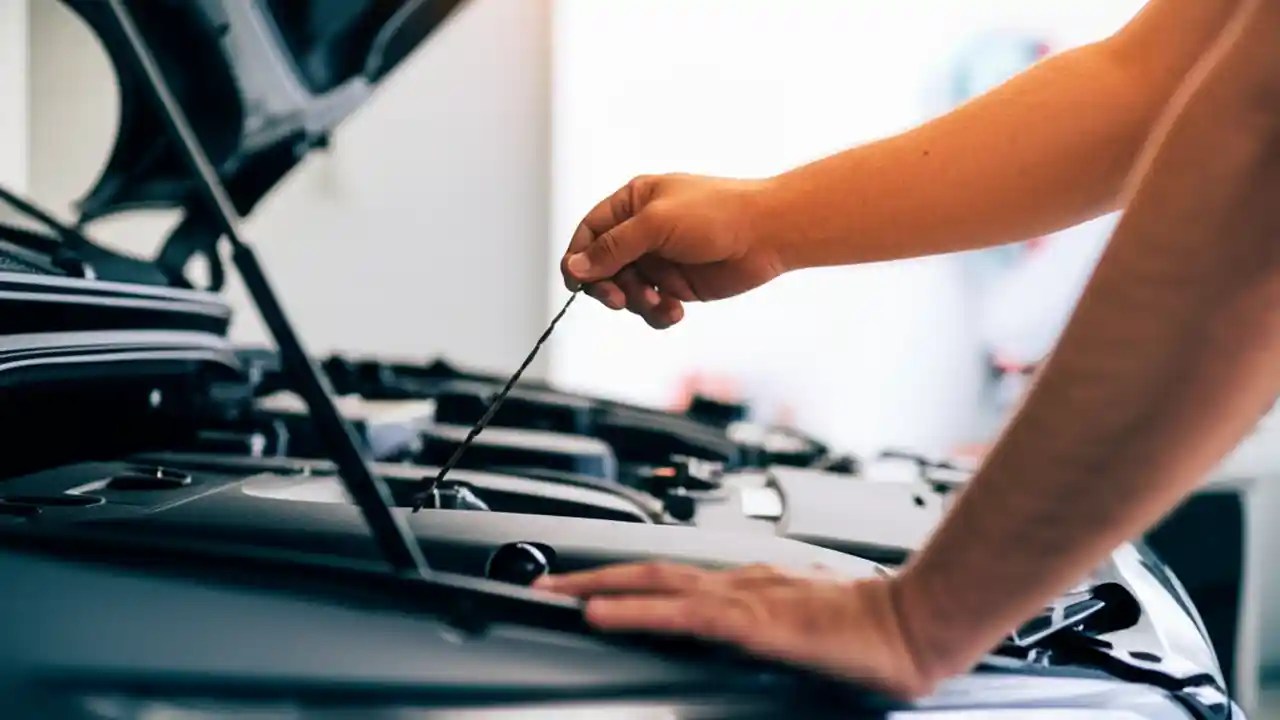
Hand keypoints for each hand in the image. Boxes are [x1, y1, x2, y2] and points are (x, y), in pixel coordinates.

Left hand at [534, 561, 936, 699]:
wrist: (911, 623)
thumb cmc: (866, 629)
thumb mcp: (802, 626)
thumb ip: (764, 627)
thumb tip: (739, 638)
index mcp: (748, 584)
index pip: (670, 577)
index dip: (622, 580)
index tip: (582, 588)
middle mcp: (738, 580)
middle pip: (649, 572)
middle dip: (593, 577)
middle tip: (546, 583)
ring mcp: (743, 596)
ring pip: (656, 584)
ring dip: (600, 588)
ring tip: (557, 593)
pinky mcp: (754, 620)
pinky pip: (683, 614)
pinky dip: (636, 612)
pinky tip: (603, 615)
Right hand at [561, 174, 788, 328]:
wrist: (767, 235)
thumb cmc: (717, 214)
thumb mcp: (656, 223)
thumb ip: (613, 247)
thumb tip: (574, 266)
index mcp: (633, 203)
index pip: (589, 233)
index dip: (578, 259)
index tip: (577, 283)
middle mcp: (643, 231)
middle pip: (603, 268)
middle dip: (608, 286)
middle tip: (619, 299)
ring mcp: (660, 259)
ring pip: (627, 291)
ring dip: (637, 302)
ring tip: (659, 302)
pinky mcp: (677, 284)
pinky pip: (652, 306)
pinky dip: (658, 312)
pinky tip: (675, 310)